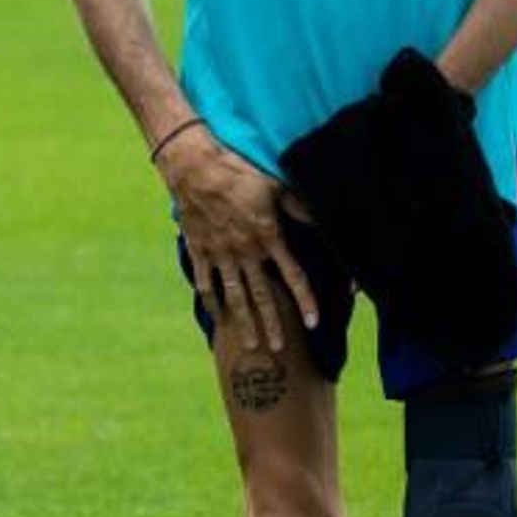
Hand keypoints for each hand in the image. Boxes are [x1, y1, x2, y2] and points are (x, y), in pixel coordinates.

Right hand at [163, 132, 317, 357]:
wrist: (193, 167)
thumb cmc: (237, 171)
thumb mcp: (275, 185)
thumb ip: (298, 207)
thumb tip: (323, 219)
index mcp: (267, 236)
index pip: (292, 275)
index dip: (305, 300)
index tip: (312, 322)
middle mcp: (244, 251)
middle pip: (262, 295)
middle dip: (272, 324)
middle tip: (278, 349)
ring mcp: (220, 253)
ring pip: (234, 296)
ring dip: (243, 322)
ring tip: (249, 346)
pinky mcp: (199, 250)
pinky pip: (205, 281)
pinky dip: (211, 300)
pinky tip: (217, 317)